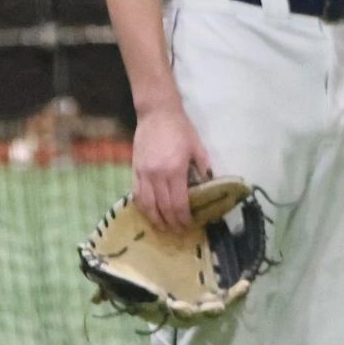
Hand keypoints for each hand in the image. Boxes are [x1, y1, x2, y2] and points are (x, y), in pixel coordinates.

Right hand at [131, 103, 212, 234]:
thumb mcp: (197, 147)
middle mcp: (157, 175)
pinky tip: (149, 213)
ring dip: (155, 219)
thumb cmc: (180, 128)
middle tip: (178, 231)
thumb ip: (203, 168)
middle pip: (163, 208)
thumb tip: (209, 186)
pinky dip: (143, 207)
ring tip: (163, 227)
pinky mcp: (134, 170)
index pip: (178, 203)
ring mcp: (143, 173)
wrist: (157, 113)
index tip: (188, 225)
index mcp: (175, 170)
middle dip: (171, 223)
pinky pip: (136, 194)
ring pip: (147, 205)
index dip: (183, 218)